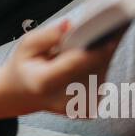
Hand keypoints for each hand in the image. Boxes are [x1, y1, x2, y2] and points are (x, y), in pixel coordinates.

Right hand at [0, 19, 121, 119]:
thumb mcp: (26, 45)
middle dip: (101, 46)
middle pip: (94, 68)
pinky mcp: (89, 110)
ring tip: (83, 48)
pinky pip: (102, 80)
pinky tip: (85, 62)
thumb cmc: (24, 67)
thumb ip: (48, 35)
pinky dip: (97, 67)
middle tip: (104, 27)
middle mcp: (64, 100)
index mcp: (44, 84)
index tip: (112, 32)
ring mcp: (78, 108)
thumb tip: (71, 25)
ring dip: (99, 56)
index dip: (96, 47)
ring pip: (102, 73)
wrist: (22, 95)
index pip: (76, 64)